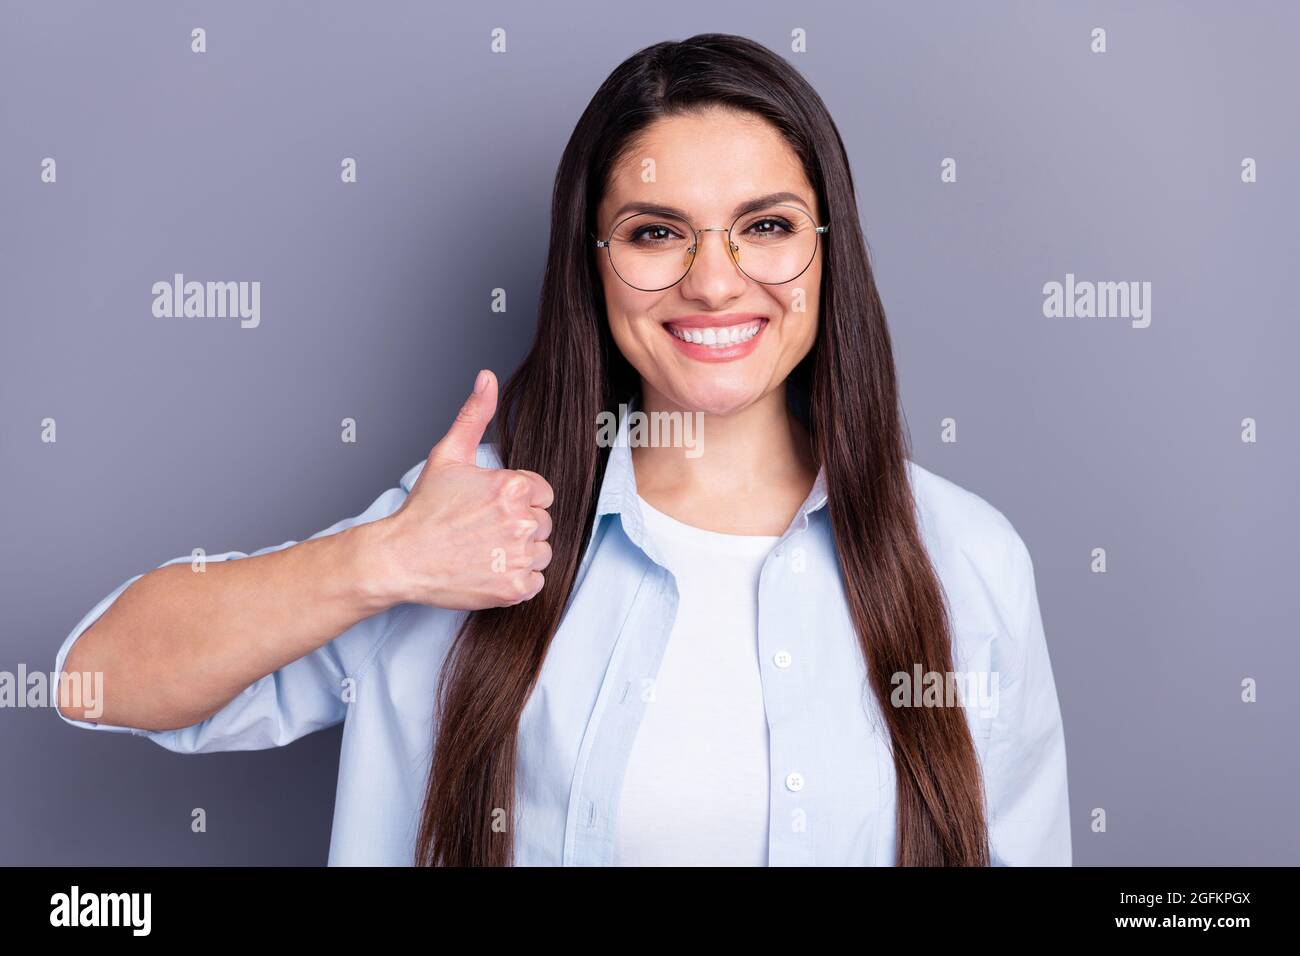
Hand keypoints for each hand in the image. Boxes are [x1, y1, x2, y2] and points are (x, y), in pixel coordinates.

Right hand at [377, 369, 553, 609]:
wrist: (400, 558)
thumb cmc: (424, 509)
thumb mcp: (448, 455)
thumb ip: (474, 415)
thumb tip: (488, 377)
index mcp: (513, 488)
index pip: (542, 494)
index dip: (517, 500)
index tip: (489, 508)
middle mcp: (522, 522)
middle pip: (543, 523)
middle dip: (519, 526)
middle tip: (483, 531)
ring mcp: (520, 557)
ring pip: (542, 552)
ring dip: (521, 553)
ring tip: (485, 550)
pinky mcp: (515, 588)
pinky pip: (537, 582)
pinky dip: (518, 580)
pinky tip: (490, 570)